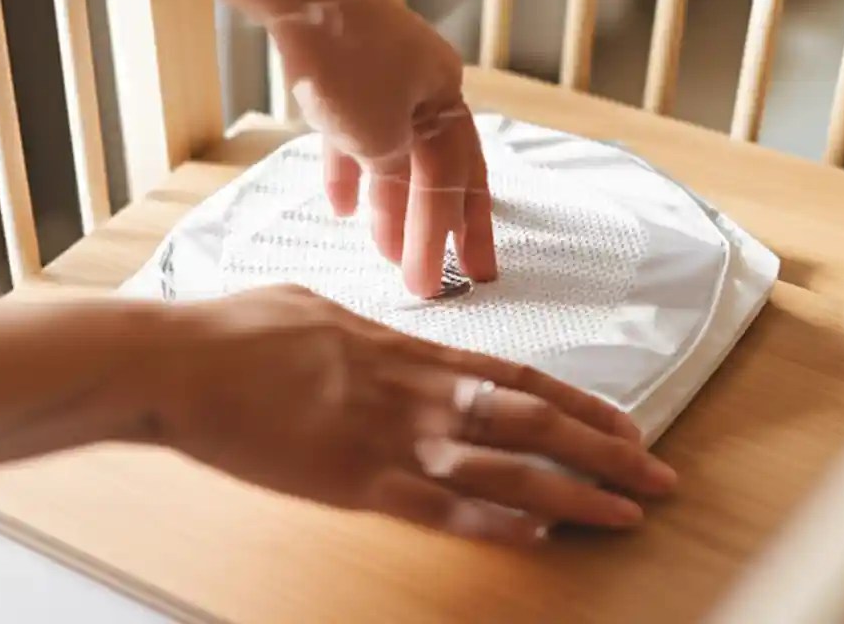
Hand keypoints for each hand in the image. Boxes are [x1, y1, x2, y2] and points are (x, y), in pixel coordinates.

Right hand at [157, 285, 677, 543]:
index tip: (626, 424)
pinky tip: (543, 534)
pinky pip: (443, 506)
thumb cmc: (239, 331)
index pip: (520, 375)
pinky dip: (497, 522)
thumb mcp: (316, 309)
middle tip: (661, 475)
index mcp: (409, 350)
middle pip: (535, 419)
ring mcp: (392, 437)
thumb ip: (366, 333)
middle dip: (606, 450)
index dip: (582, 402)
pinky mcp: (358, 482)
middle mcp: (418, 391)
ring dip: (576, 492)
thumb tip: (387, 342)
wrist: (182, 362)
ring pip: (507, 465)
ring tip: (629, 513)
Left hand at [272, 0, 496, 297]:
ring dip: (395, 208)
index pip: (454, 184)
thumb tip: (400, 208)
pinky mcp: (346, 81)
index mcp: (448, 103)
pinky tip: (344, 208)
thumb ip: (395, 177)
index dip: (447, 238)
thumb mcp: (380, 137)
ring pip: (399, 159)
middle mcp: (427, 93)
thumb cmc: (349, 63)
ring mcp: (387, 86)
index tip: (440, 284)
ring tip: (390, 255)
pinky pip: (357, 138)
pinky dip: (354, 172)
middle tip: (463, 277)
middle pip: (443, 173)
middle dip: (449, 228)